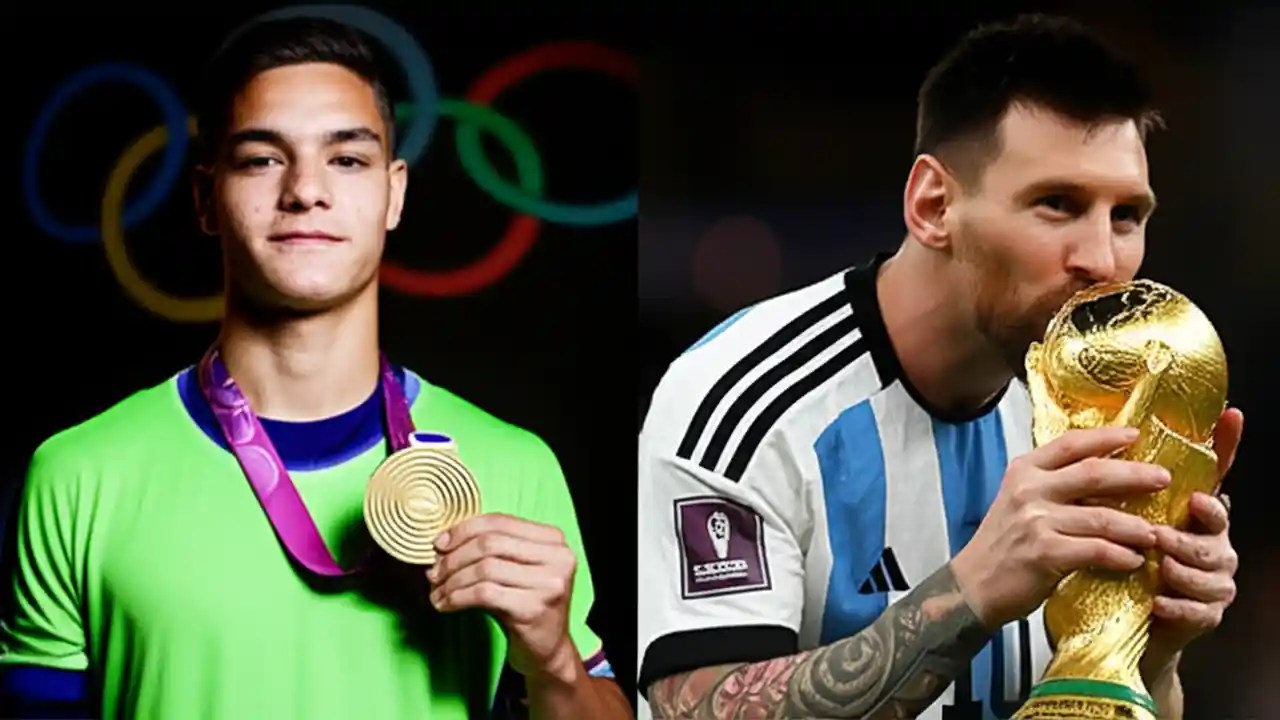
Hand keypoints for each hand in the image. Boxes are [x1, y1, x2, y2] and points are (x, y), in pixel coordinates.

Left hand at [427, 513, 579, 679]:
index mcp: (553, 539)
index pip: (500, 521)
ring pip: (484, 568)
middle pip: (490, 543)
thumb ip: (491, 549)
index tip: (439, 544)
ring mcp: (548, 583)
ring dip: (452, 581)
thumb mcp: (516, 569)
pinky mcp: (533, 608)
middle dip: (454, 557)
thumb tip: (443, 542)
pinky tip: (446, 605)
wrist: (547, 649)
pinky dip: (457, 597)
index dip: (463, 530)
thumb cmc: (525, 605)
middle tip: (434, 572)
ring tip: (438, 592)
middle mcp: (558, 558)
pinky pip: (483, 594)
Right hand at [951, 426, 1169, 628]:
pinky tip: (1133, 561)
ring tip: (1156, 533)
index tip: (1136, 435)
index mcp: (1025, 470)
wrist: (974, 584)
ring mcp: (1036, 521)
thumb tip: (1106, 476)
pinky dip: (1121, 556)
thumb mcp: (1020, 501)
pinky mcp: (1045, 553)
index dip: (1106, 437)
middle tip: (1164, 479)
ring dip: (1136, 526)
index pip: (1071, 443)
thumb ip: (1053, 485)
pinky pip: (1097, 550)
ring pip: (1102, 516)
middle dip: (1136, 474)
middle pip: (1094, 472)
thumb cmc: (1003, 544)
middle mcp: (1029, 490)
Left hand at [1142, 408, 1242, 676]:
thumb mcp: (1119, 517)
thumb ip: (1122, 485)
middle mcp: (1213, 542)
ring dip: (1182, 567)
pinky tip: (1157, 600)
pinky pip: (1198, 610)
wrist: (1125, 616)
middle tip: (1158, 533)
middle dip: (1187, 533)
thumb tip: (1108, 436)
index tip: (1222, 434)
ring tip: (1160, 566)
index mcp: (1195, 514)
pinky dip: (1177, 605)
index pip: (1216, 477)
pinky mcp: (1204, 614)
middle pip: (1215, 532)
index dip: (1227, 447)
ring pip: (1209, 571)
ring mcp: (1213, 579)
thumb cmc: (1124, 558)